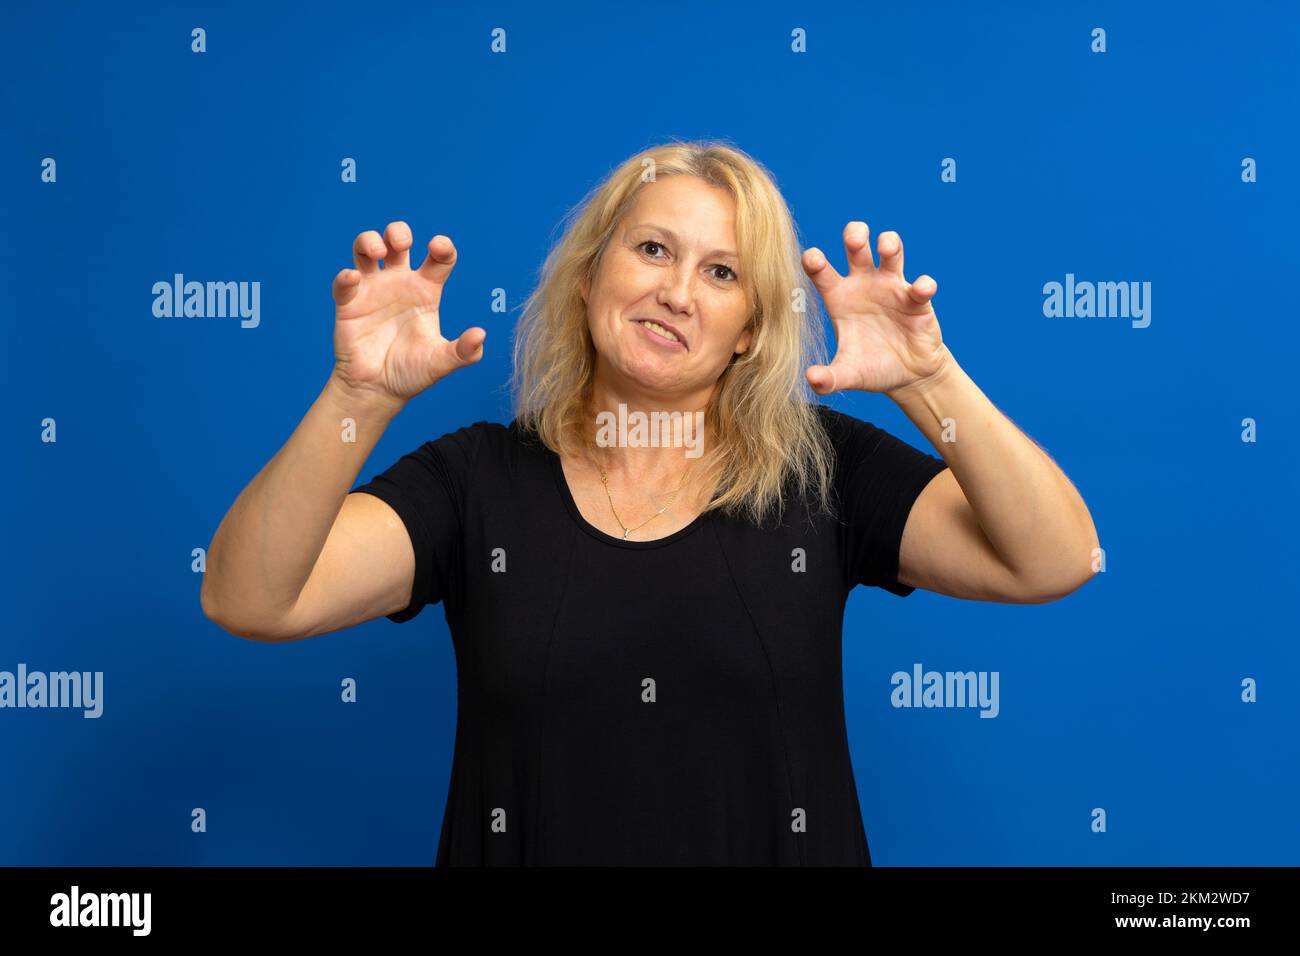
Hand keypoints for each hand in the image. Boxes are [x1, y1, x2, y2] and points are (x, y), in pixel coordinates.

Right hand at [330, 221, 485, 406]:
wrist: (378, 390)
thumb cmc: (411, 372)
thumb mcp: (441, 362)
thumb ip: (464, 351)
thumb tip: (481, 335)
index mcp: (426, 291)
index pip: (438, 258)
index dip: (442, 247)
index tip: (438, 247)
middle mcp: (399, 284)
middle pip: (397, 241)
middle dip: (398, 232)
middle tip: (402, 244)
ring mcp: (373, 290)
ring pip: (366, 249)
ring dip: (370, 241)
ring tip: (378, 253)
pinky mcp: (349, 303)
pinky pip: (344, 282)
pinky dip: (346, 276)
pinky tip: (354, 279)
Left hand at [801, 222, 950, 396]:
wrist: (908, 376)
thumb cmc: (872, 368)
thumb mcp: (847, 374)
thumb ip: (829, 378)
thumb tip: (812, 380)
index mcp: (839, 297)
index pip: (821, 271)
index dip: (815, 260)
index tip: (813, 257)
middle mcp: (864, 285)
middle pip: (857, 247)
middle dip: (856, 235)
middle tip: (856, 238)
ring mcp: (892, 288)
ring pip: (891, 252)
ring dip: (890, 244)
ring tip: (886, 247)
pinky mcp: (917, 300)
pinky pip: (921, 285)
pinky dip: (923, 285)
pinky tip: (921, 290)